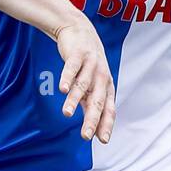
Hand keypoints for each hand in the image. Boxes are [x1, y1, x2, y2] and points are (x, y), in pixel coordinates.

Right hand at [54, 16, 115, 142]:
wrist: (79, 29)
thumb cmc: (87, 63)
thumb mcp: (91, 84)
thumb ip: (91, 104)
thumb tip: (94, 131)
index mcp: (106, 86)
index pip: (108, 109)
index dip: (106, 124)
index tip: (102, 140)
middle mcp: (101, 77)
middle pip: (97, 101)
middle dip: (92, 119)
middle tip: (85, 136)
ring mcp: (90, 65)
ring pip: (83, 85)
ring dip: (74, 100)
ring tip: (66, 114)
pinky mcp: (78, 54)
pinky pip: (72, 68)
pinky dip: (67, 78)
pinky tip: (62, 89)